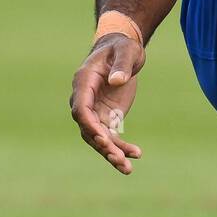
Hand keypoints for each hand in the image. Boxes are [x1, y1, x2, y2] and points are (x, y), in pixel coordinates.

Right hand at [69, 33, 144, 173]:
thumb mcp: (126, 51)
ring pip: (98, 138)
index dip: (89, 125)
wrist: (124, 50)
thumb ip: (122, 65)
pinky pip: (111, 137)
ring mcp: (95, 111)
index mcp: (84, 83)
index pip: (80, 109)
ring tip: (127, 168)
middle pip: (88, 129)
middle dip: (102, 145)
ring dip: (111, 153)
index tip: (104, 138)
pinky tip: (136, 155)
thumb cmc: (122, 47)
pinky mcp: (107, 117)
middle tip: (118, 158)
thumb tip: (117, 81)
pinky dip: (122, 148)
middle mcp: (85, 100)